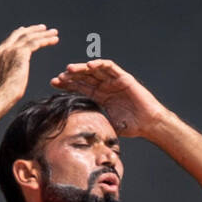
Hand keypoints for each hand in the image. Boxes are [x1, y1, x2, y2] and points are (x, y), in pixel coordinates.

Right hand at [0, 25, 59, 103]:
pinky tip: (55, 39)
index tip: (27, 32)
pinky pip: (36, 42)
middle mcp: (3, 50)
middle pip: (20, 34)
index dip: (19, 35)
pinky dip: (46, 40)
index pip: (9, 41)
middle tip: (43, 28)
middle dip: (32, 30)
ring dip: (43, 34)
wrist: (0, 97)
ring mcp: (11, 49)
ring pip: (30, 37)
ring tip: (54, 32)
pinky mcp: (21, 53)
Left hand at [49, 59, 165, 137]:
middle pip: (84, 77)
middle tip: (58, 78)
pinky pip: (109, 67)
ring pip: (94, 70)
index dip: (67, 85)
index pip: (80, 87)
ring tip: (69, 70)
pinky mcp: (123, 77)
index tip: (53, 84)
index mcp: (100, 96)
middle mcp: (105, 86)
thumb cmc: (131, 126)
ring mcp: (114, 80)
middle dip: (70, 77)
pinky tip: (89, 66)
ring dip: (81, 69)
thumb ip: (95, 126)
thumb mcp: (107, 126)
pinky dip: (99, 65)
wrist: (148, 123)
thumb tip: (78, 137)